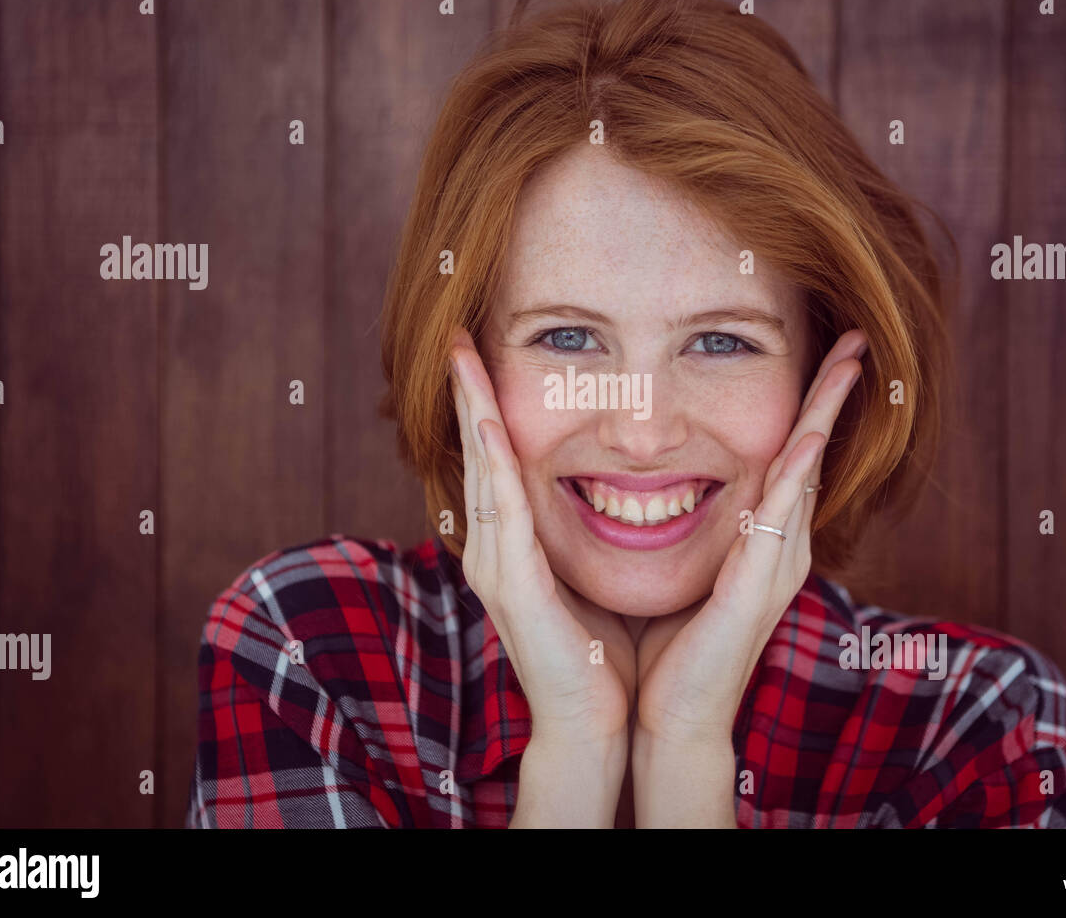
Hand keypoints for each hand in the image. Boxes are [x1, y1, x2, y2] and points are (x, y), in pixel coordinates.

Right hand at [449, 328, 635, 825]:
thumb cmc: (601, 655)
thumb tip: (607, 494)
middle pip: (476, 456)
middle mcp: (493, 551)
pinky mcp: (512, 589)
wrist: (595, 725)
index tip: (480, 356)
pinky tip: (490, 425)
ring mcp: (495, 569)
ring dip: (472, 413)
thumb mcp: (589, 577)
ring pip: (481, 473)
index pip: (495, 462)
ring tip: (463, 361)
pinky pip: (502, 513)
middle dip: (467, 396)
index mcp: (512, 548)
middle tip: (457, 339)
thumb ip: (581, 537)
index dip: (484, 408)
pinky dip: (494, 465)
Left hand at [630, 329, 866, 823]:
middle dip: (832, 397)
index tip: (823, 353)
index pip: (789, 457)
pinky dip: (795, 477)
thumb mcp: (687, 567)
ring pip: (805, 477)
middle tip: (854, 339)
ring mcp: (774, 568)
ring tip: (846, 365)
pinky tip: (807, 441)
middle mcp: (778, 548)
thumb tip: (658, 478)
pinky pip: (778, 522)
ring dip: (825, 419)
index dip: (809, 406)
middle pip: (812, 455)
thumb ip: (693, 528)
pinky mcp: (754, 591)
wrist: (669, 718)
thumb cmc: (671, 646)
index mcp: (761, 541)